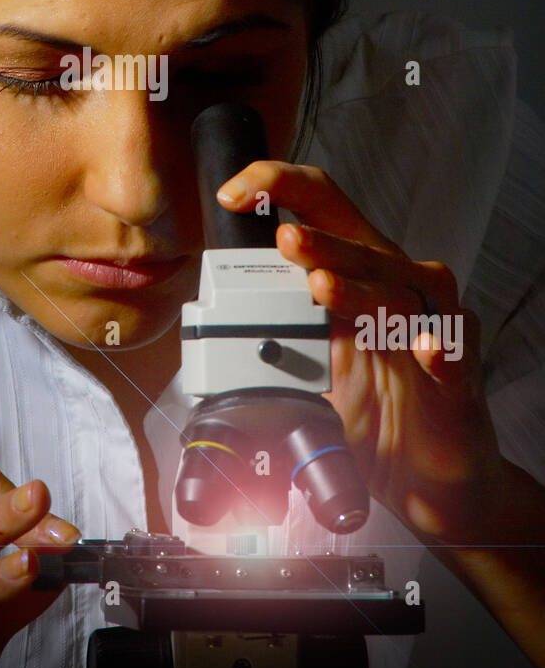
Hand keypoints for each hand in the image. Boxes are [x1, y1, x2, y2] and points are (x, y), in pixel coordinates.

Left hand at [217, 162, 506, 543]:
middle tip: (284, 240)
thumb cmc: (378, 415)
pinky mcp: (459, 379)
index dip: (281, 187)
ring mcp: (432, 330)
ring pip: (401, 292)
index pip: (322, 208)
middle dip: (322, 242)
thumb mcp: (311, 369)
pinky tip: (423, 347)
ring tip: (321, 288)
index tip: (234, 195)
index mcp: (356, 277)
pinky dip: (439, 348)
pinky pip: (454, 353)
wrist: (432, 480)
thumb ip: (272, 335)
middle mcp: (396, 290)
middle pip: (363, 247)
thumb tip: (208, 326)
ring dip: (360, 288)